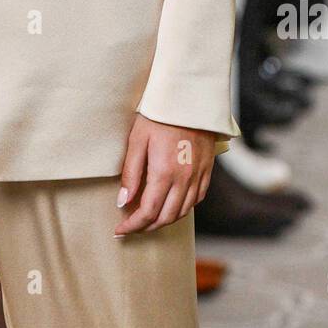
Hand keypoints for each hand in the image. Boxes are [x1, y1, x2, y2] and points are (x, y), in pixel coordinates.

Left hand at [115, 114, 215, 235]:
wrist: (189, 97)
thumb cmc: (159, 115)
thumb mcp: (137, 140)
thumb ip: (131, 174)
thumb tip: (123, 202)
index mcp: (164, 172)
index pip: (148, 212)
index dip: (133, 226)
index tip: (120, 231)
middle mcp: (184, 178)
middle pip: (166, 217)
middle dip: (147, 227)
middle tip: (132, 227)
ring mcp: (198, 175)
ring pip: (183, 211)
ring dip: (165, 220)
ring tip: (149, 219)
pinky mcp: (207, 169)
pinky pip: (197, 198)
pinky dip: (183, 208)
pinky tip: (172, 204)